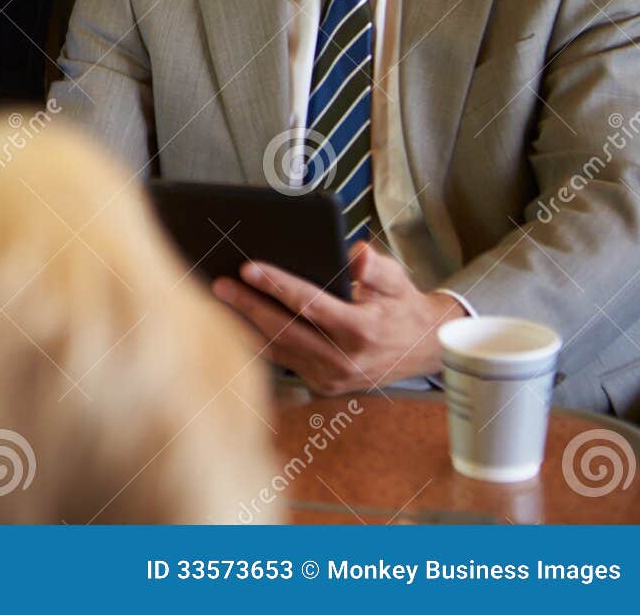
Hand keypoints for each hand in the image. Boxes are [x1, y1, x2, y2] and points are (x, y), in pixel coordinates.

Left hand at [210, 241, 467, 394]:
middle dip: (248, 306)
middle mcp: (344, 359)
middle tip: (218, 284)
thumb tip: (356, 254)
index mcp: (362, 331)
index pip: (310, 305)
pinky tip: (237, 322)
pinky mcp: (322, 385)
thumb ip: (376, 267)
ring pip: (279, 349)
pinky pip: (284, 361)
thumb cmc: (401, 307)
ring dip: (246, 325)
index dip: (277, 286)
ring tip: (220, 300)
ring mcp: (332, 377)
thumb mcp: (398, 281)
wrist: (421, 350)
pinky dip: (259, 341)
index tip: (247, 268)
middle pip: (284, 330)